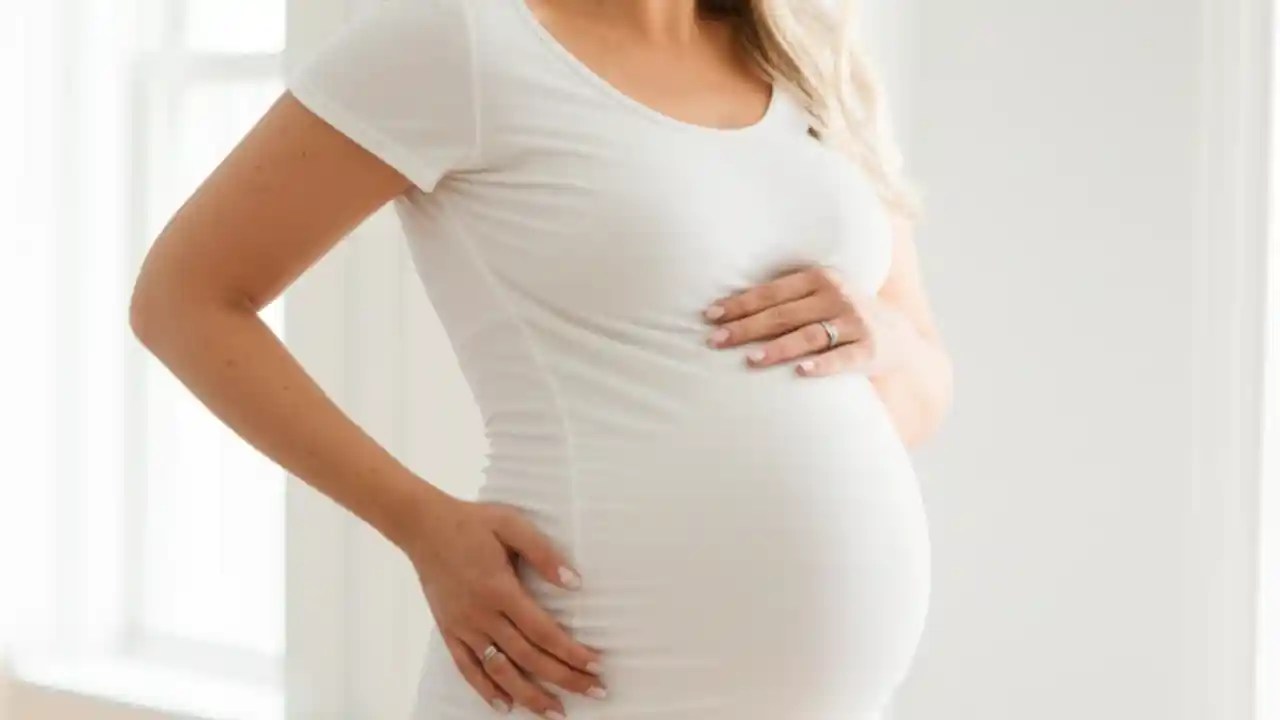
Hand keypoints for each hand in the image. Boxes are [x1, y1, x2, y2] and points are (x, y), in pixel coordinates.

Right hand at [405, 493, 605, 717]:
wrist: (423, 526)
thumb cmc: (472, 522)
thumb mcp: (511, 525)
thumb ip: (543, 554)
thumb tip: (574, 582)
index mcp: (500, 590)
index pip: (543, 631)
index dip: (571, 652)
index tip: (595, 665)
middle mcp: (482, 615)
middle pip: (528, 657)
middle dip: (564, 678)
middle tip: (594, 691)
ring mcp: (463, 627)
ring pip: (500, 671)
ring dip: (530, 695)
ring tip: (555, 712)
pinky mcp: (449, 631)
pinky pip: (467, 668)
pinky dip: (485, 690)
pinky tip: (505, 705)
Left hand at [702, 264, 915, 376]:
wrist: (901, 336)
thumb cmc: (844, 316)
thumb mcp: (821, 298)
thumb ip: (787, 300)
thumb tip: (729, 312)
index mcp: (820, 278)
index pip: (771, 292)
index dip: (740, 304)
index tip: (710, 316)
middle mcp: (837, 295)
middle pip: (783, 314)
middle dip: (746, 328)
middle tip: (716, 341)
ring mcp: (855, 322)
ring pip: (809, 335)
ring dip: (778, 347)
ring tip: (750, 359)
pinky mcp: (871, 349)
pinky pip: (843, 358)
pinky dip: (822, 365)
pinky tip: (801, 372)